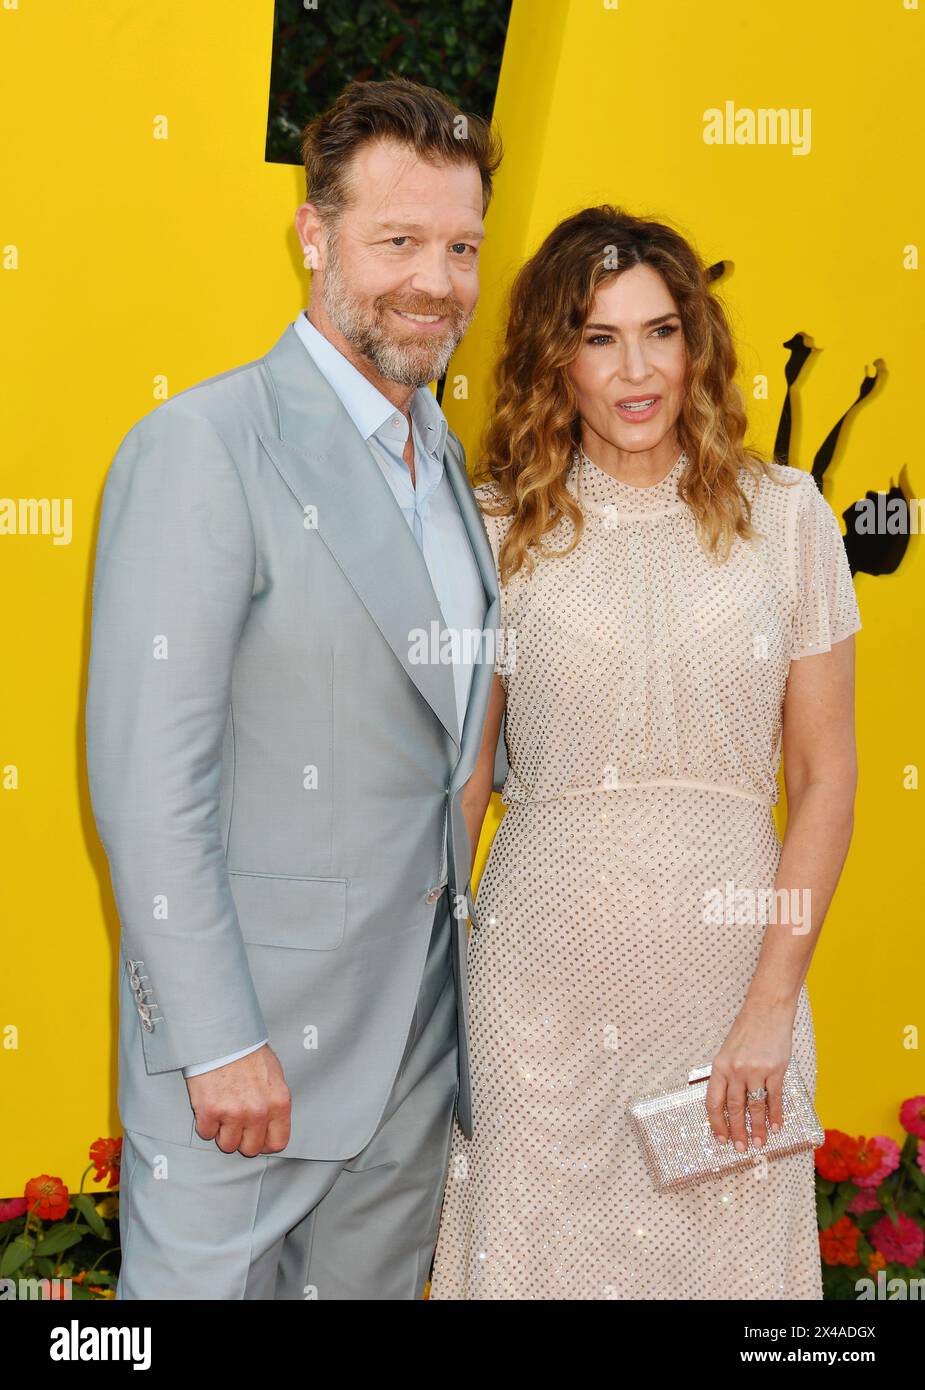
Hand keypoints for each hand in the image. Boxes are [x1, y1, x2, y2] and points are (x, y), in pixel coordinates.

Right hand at [186, 1044, 291, 1155]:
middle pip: (251, 1148)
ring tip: (222, 1111)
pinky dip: (206, 1123)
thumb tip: (272, 1121)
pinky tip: (209, 1104)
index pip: (278, 1142)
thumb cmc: (247, 1051)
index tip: (257, 1138)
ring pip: (228, 1145)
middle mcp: (258, 1112)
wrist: (222, 1036)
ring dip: (223, 1132)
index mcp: (279, 1103)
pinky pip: (207, 1133)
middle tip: (236, 1123)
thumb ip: (274, 1101)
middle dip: (243, 1138)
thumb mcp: (274, 1075)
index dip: (266, 1143)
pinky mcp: (210, 1112)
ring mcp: (234, 1114)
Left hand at [705, 1002, 794, 1151]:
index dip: (716, 1123)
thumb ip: (727, 1076)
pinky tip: (777, 1126)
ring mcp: (755, 1071)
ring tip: (760, 1143)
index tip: (721, 1138)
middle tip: (740, 1148)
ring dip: (758, 1128)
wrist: (767, 1010)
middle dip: (737, 1132)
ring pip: (755, 1107)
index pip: (713, 1102)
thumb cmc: (747, 1031)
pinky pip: (774, 1098)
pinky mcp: (775, 1070)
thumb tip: (729, 1105)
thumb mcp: (728, 1051)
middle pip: (734, 1109)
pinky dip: (776, 1115)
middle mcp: (735, 1070)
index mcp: (719, 1066)